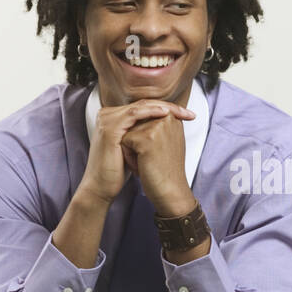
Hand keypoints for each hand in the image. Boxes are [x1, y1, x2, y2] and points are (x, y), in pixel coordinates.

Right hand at [78, 100, 193, 206]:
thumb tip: (167, 125)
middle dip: (170, 107)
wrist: (101, 187)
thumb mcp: (134, 147)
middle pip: (144, 104)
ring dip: (164, 108)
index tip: (187, 115)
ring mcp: (107, 119)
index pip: (144, 107)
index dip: (166, 108)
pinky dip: (151, 112)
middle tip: (189, 113)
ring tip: (182, 113)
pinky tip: (166, 114)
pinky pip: (134, 114)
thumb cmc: (117, 170)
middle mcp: (108, 114)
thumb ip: (144, 133)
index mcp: (114, 117)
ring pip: (141, 106)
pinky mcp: (109, 128)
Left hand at [120, 109, 196, 216]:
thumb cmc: (165, 170)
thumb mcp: (165, 141)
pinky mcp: (147, 137)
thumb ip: (154, 124)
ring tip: (147, 162)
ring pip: (127, 132)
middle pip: (133, 124)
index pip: (142, 119)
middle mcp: (167, 117)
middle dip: (136, 143)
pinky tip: (143, 166)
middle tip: (152, 159)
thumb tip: (136, 115)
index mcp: (172, 117)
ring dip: (131, 150)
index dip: (143, 139)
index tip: (159, 154)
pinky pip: (124, 142)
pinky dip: (129, 157)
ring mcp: (157, 126)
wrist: (170, 191)